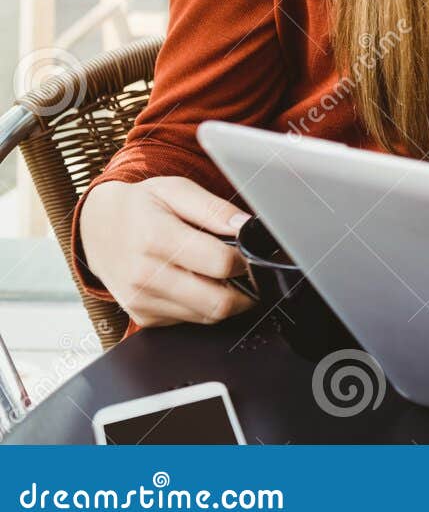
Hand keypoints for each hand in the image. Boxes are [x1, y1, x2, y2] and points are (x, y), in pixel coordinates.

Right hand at [79, 177, 256, 326]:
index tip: (248, 252)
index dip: (245, 259)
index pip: (221, 264)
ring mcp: (141, 301)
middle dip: (245, 289)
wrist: (97, 227)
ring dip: (225, 299)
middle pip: (219, 302)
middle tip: (245, 271)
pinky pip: (189, 320)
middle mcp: (145, 276)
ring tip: (220, 274)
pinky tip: (196, 283)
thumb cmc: (140, 207)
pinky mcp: (142, 317)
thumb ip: (215, 209)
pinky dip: (202, 306)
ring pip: (208, 316)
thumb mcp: (177, 190)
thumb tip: (247, 227)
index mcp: (156, 239)